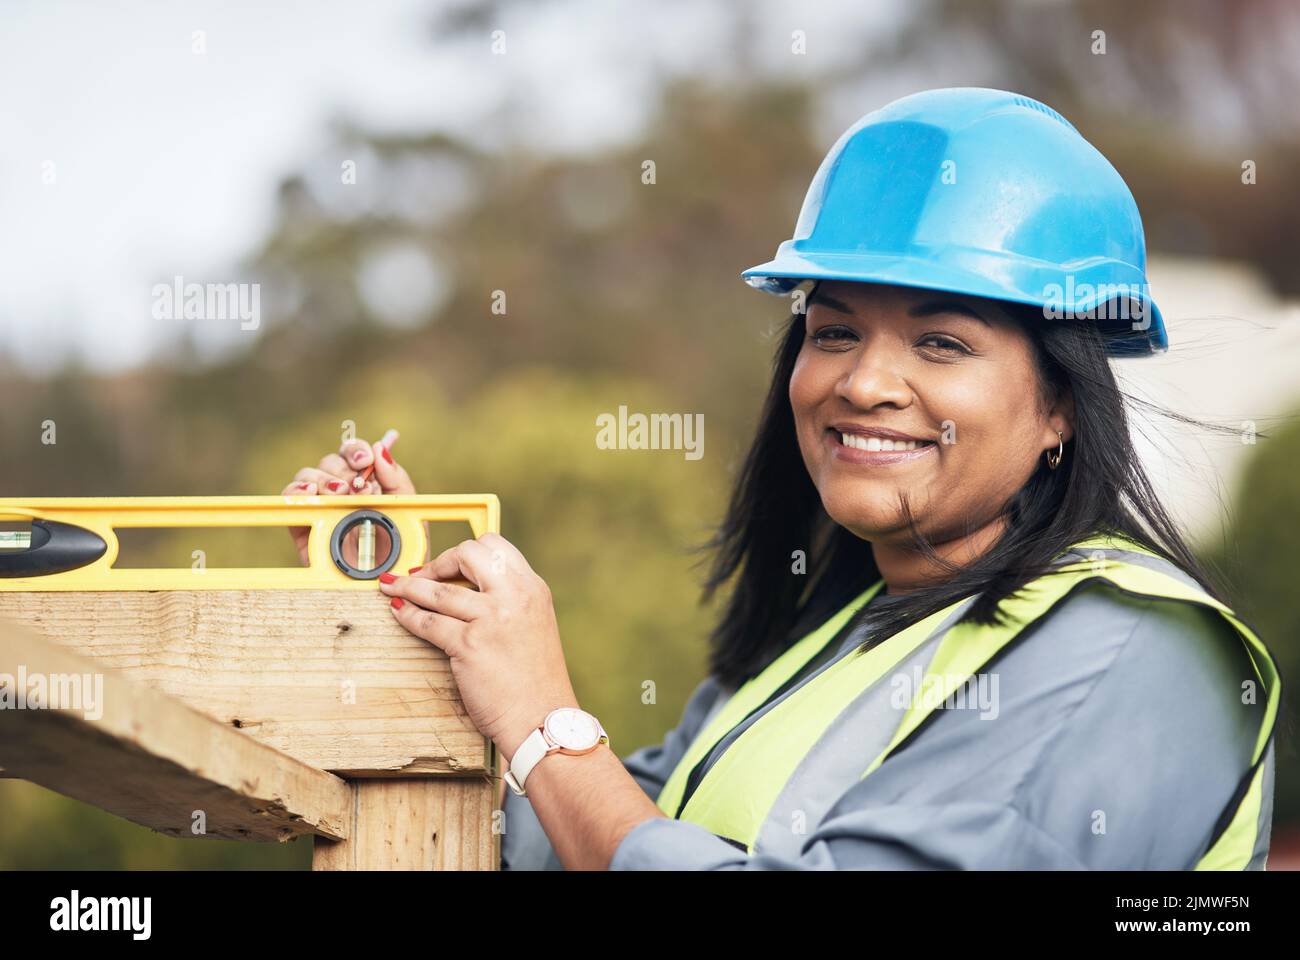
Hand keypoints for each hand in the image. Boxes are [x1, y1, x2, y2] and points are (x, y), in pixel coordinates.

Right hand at [281, 437, 416, 564]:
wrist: (388, 582)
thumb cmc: (404, 548)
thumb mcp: (407, 509)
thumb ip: (396, 477)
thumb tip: (381, 448)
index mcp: (367, 481)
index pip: (354, 453)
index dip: (356, 451)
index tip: (366, 462)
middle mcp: (341, 491)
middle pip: (330, 462)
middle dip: (344, 470)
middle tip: (359, 490)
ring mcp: (321, 507)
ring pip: (308, 475)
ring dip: (323, 479)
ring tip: (340, 494)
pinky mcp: (302, 525)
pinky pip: (290, 499)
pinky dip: (296, 490)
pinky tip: (310, 494)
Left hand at [377, 532, 578, 760]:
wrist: (542, 718)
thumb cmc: (536, 680)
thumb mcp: (535, 624)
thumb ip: (511, 600)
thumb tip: (469, 587)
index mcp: (532, 588)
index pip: (494, 546)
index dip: (464, 551)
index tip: (448, 566)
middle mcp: (515, 596)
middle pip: (468, 553)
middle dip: (438, 562)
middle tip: (422, 575)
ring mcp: (492, 619)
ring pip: (438, 590)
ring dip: (409, 587)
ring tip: (393, 588)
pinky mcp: (470, 646)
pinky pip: (428, 622)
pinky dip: (407, 615)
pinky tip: (399, 613)